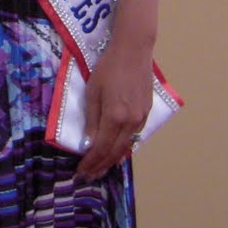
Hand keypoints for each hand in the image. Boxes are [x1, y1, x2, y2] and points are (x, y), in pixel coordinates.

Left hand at [74, 41, 152, 180]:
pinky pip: (134, 137)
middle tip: (89, 176)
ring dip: (113, 160)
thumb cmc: (108, 68)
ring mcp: (141, 118)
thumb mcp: (93, 92)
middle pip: (115, 152)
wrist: (133, 50)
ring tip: (101, 169)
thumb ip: (92, 120)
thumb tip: (89, 144)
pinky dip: (124, 148)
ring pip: (127, 146)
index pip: (101, 148)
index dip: (90, 162)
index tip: (81, 172)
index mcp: (115, 117)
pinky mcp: (147, 112)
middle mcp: (130, 122)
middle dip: (101, 166)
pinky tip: (117, 151)